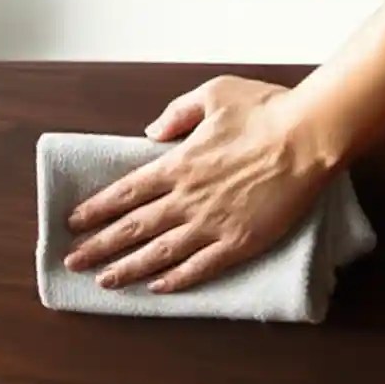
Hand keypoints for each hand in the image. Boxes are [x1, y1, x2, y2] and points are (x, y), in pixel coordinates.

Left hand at [64, 76, 333, 292]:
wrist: (312, 136)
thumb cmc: (267, 110)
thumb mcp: (214, 94)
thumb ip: (177, 113)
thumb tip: (150, 132)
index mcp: (178, 165)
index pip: (125, 193)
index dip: (96, 210)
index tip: (73, 223)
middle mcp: (187, 199)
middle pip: (132, 228)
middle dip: (98, 247)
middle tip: (71, 262)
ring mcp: (212, 224)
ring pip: (158, 253)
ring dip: (127, 269)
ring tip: (102, 281)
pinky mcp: (239, 242)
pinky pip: (200, 267)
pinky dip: (176, 280)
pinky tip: (156, 289)